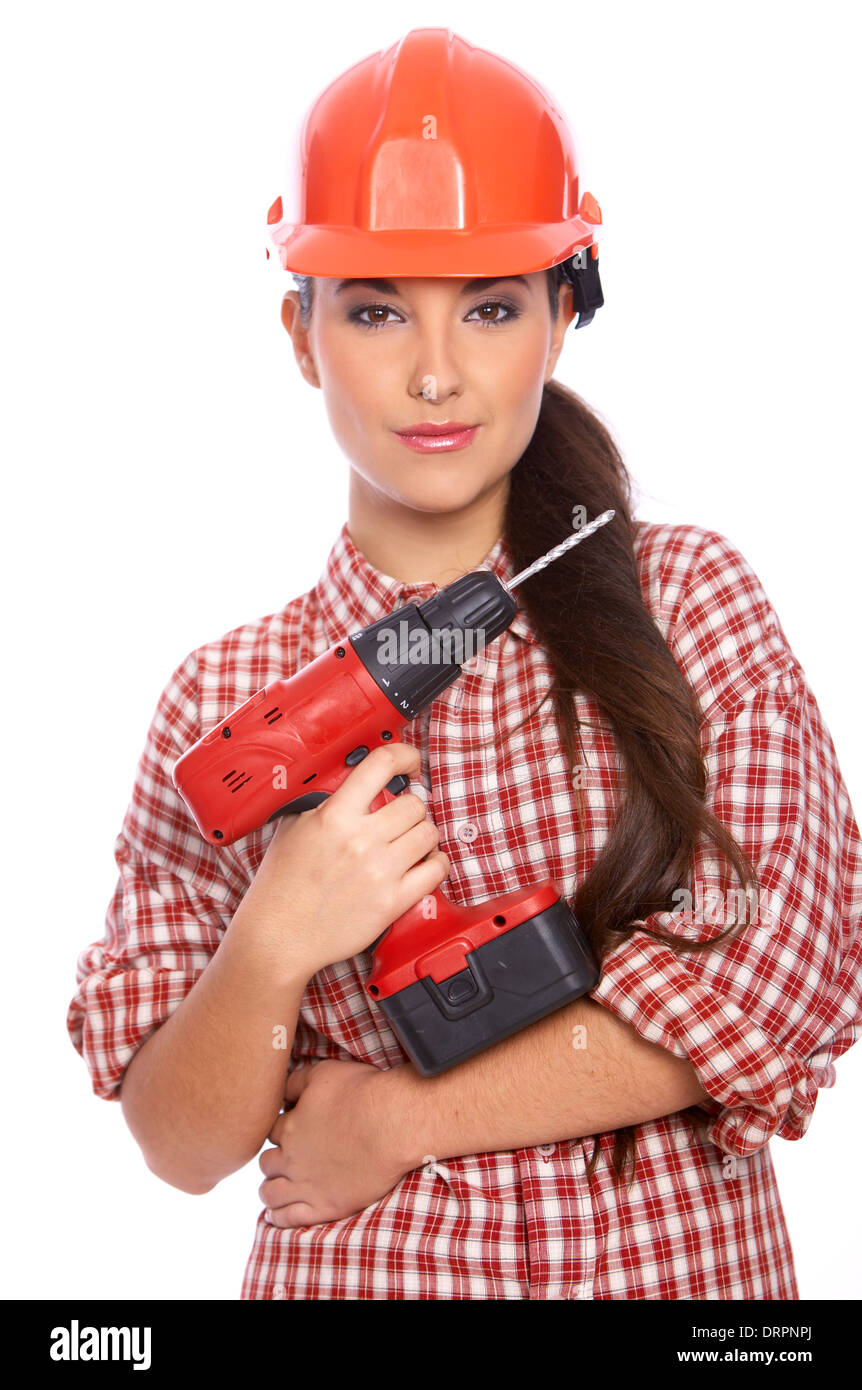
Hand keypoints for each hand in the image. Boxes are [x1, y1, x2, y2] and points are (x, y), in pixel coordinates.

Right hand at [231, 742, 450, 979]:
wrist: (278, 936)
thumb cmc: (282, 884)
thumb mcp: (294, 827)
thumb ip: (324, 801)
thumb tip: (351, 781)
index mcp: (334, 815)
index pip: (381, 764)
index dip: (405, 756)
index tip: (410, 763)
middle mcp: (361, 840)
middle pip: (414, 804)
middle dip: (411, 807)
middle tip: (402, 817)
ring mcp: (380, 871)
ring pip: (429, 833)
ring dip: (424, 835)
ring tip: (410, 842)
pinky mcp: (392, 902)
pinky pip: (436, 870)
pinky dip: (435, 864)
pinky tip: (422, 864)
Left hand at [258, 1059, 410, 1226]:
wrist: (393, 1125)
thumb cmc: (362, 1094)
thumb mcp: (324, 1074)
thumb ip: (296, 1081)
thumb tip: (282, 1090)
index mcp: (290, 1127)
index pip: (272, 1132)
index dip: (281, 1131)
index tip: (292, 1132)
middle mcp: (292, 1158)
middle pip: (267, 1163)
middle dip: (273, 1160)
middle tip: (286, 1159)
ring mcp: (307, 1186)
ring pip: (271, 1193)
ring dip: (270, 1190)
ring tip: (276, 1189)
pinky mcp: (325, 1206)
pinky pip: (289, 1218)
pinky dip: (279, 1217)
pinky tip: (278, 1215)